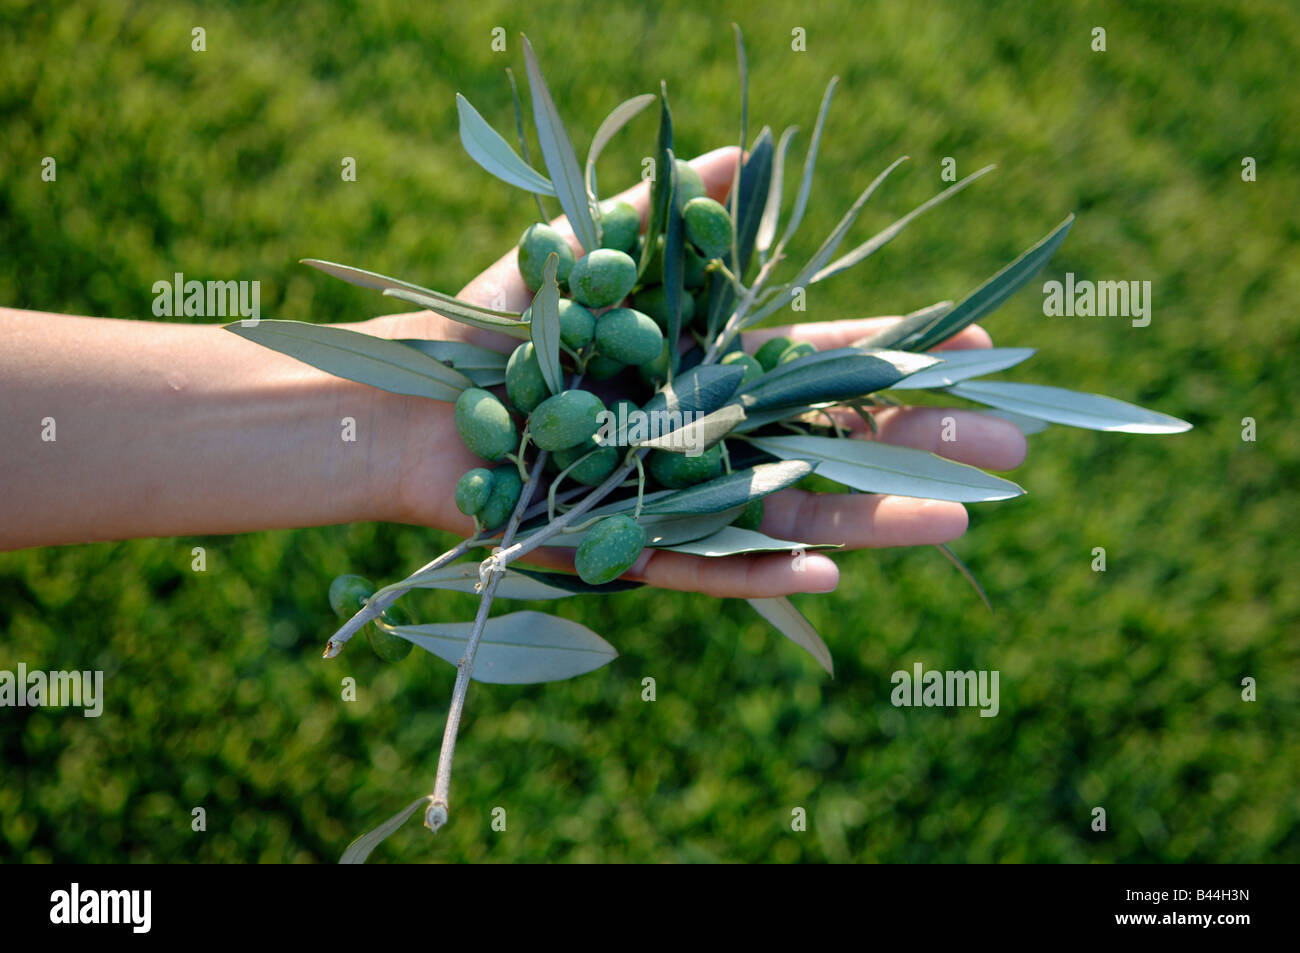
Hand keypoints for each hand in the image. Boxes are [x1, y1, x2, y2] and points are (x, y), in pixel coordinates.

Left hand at [370, 147, 1025, 597]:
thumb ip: (666, 213)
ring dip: (871, 516)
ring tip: (960, 515)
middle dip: (921, 442)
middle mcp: (713, 436)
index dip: (904, 359)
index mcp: (716, 370)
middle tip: (1016, 447)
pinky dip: (761, 568)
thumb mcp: (586, 250)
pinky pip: (705, 564)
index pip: (828, 364)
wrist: (412, 404)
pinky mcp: (629, 549)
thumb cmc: (504, 325)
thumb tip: (746, 152)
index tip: (983, 353)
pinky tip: (830, 570)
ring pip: (787, 511)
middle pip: (833, 441)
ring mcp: (678, 497)